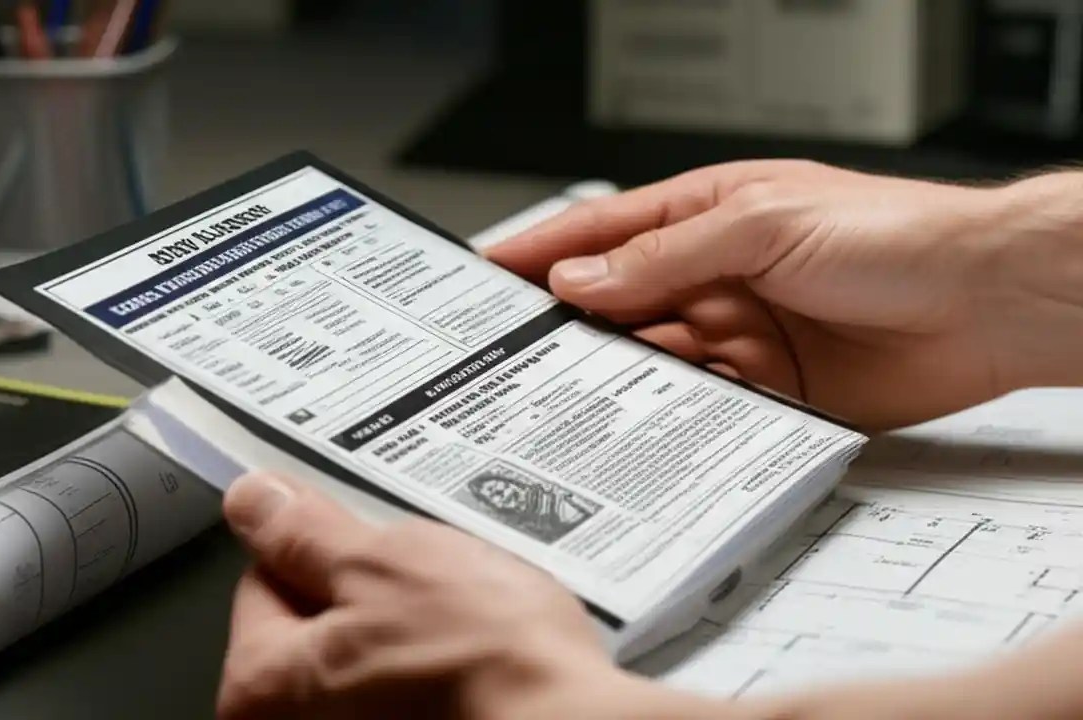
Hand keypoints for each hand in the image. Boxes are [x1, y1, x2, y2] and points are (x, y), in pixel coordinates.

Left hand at [215, 472, 728, 719]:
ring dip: (410, 634)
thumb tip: (255, 502)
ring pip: (369, 662)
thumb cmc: (480, 661)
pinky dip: (437, 675)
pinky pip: (410, 698)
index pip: (266, 581)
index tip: (375, 544)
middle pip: (314, 629)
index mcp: (261, 689)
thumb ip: (306, 533)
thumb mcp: (384, 563)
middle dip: (369, 596)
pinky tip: (476, 659)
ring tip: (463, 621)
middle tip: (429, 585)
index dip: (327, 547)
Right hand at [487, 161, 1082, 429]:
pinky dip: (668, 411)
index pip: (606, 231)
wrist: (983, 304)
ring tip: (566, 387)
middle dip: (567, 321)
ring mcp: (740, 333)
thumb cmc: (894, 236)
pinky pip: (700, 402)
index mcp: (710, 213)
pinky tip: (641, 416)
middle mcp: (717, 274)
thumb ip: (665, 255)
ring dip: (615, 370)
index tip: (489, 271)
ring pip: (652, 356)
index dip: (544, 249)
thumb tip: (582, 279)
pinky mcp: (769, 388)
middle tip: (514, 347)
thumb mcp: (761, 224)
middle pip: (620, 300)